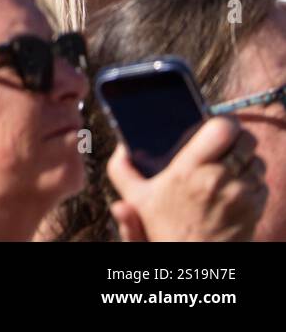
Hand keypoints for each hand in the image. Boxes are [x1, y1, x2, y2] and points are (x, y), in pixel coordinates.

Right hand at [108, 116, 266, 241]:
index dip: (224, 122)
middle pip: (247, 140)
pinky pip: (262, 184)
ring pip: (257, 161)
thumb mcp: (136, 198)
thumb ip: (121, 170)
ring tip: (231, 166)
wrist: (192, 261)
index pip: (222, 128)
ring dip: (247, 160)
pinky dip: (253, 182)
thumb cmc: (165, 229)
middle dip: (239, 138)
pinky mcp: (255, 209)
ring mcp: (241, 194)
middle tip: (226, 143)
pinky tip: (237, 187)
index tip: (215, 126)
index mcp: (190, 169)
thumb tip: (121, 147)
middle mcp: (220, 179)